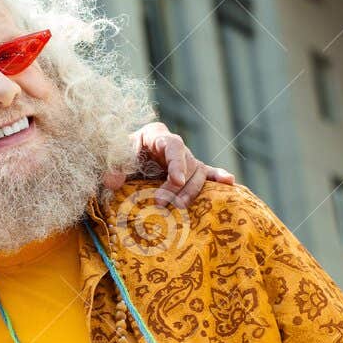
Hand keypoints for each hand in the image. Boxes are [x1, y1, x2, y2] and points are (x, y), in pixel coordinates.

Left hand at [106, 121, 235, 205]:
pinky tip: (229, 182)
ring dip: (190, 192)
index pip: (173, 145)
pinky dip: (217, 176)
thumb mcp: (113, 157)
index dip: (176, 163)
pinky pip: (206, 173)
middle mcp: (174, 145)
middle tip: (162, 204)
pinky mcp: (189, 171)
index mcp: (156, 135)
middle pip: (186, 163)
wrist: (121, 162)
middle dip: (177, 186)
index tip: (176, 181)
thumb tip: (113, 181)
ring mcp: (184, 158)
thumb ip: (113, 166)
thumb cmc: (118, 157)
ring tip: (180, 207)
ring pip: (197, 173)